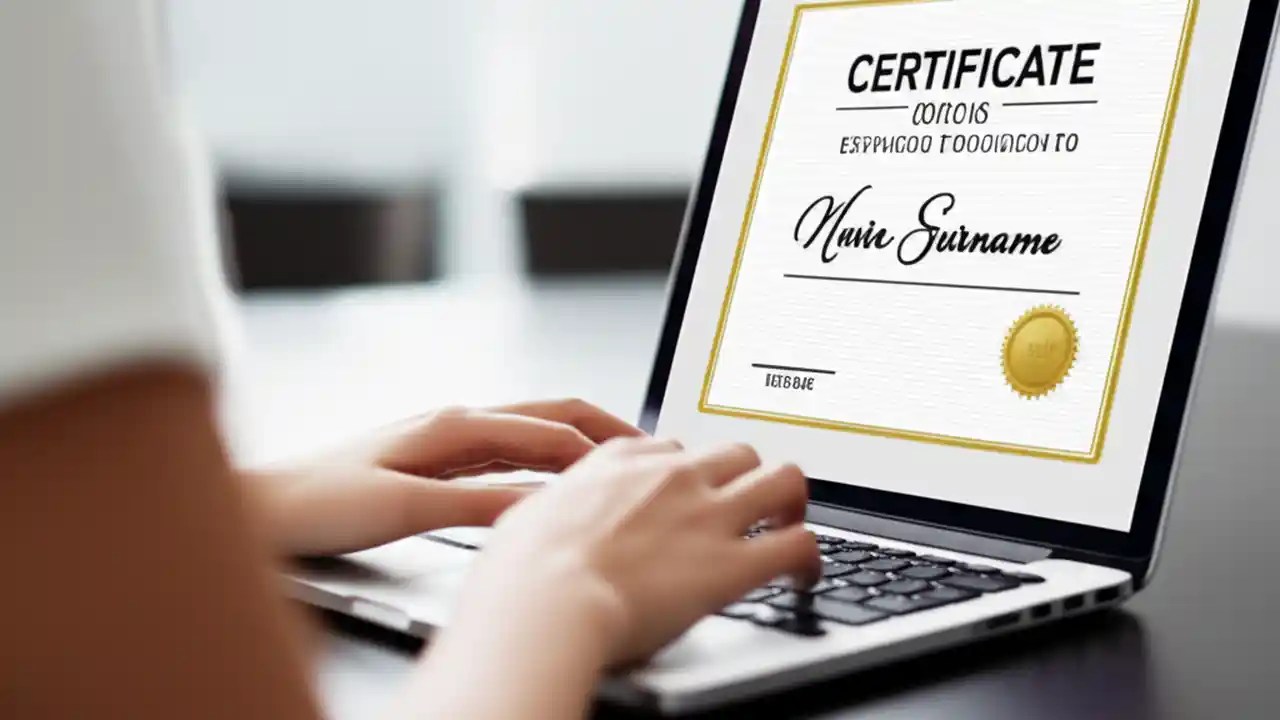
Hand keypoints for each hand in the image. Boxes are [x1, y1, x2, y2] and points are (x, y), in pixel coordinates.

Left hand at [245, 399, 643, 556]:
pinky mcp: (433, 461)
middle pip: (545, 414)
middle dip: (598, 426)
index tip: (640, 465)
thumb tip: (540, 502)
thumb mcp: (405, 507)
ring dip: (572, 444)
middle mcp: (453, 422)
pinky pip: (505, 455)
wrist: (266, 508)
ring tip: (613, 465)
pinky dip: (540, 463)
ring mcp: (444, 439)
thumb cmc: (320, 501)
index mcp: (452, 425)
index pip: (546, 430)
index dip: (598, 447)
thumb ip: (475, 503)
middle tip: (646, 447)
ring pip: (528, 433)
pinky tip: (552, 481)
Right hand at [459, 438, 819, 666]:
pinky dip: (811, 558)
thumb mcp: (529, 517)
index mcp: (620, 462)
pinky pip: (799, 544)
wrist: (543, 603)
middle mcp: (672, 475)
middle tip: (750, 506)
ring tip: (790, 527)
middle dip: (749, 476)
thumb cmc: (522, 573)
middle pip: (737, 450)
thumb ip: (559, 511)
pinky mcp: (732, 564)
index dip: (689, 473)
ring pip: (783, 478)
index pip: (674, 448)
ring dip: (791, 502)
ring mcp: (707, 514)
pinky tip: (804, 577)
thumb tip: (553, 523)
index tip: (690, 494)